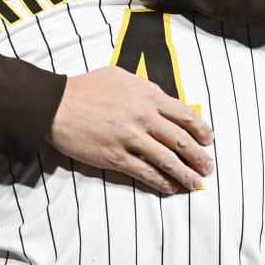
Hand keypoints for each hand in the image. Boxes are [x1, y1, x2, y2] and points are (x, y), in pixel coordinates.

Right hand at [49, 67, 213, 193]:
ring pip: (167, 160)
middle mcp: (143, 117)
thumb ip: (145, 88)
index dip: (201, 130)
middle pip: (181, 140)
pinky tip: (169, 187)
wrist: (56, 105)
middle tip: (207, 167)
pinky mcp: (116, 156)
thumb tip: (163, 98)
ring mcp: (130, 138)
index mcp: (147, 96)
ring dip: (185, 174)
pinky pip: (145, 172)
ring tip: (195, 183)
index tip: (208, 139)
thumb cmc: (86, 88)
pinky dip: (161, 182)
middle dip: (199, 156)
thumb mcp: (120, 77)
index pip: (184, 115)